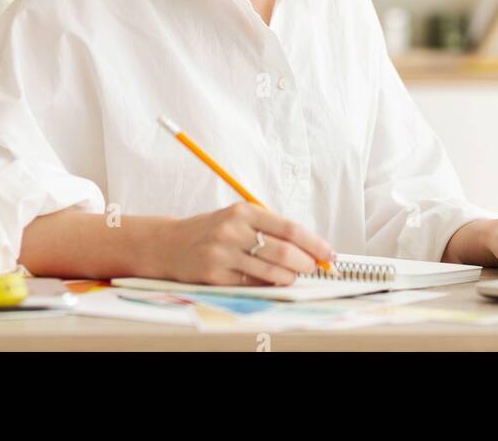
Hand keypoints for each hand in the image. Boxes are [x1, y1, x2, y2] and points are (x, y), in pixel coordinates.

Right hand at [161, 203, 335, 285]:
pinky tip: (271, 281)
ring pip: (271, 272)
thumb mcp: (239, 218)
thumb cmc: (213, 230)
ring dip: (290, 277)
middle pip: (284, 252)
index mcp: (244, 211)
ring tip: (293, 275)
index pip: (290, 228)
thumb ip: (271, 229)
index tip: (328, 252)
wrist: (169, 243)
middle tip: (313, 267)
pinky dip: (268, 285)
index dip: (314, 243)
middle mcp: (233, 230)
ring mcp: (223, 254)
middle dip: (306, 263)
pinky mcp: (214, 276)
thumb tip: (309, 248)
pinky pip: (253, 285)